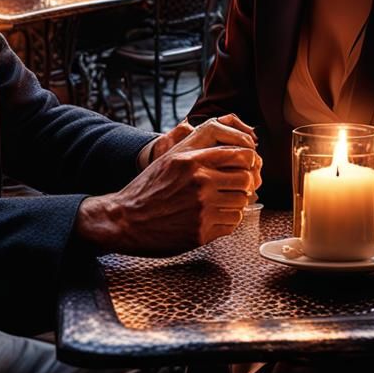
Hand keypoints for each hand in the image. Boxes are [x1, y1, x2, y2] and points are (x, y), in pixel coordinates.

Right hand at [77, 117, 261, 255]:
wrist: (125, 218)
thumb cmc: (148, 187)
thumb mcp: (170, 157)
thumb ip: (198, 146)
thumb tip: (229, 140)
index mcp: (192, 159)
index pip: (241, 154)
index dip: (248, 161)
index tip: (243, 166)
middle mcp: (199, 181)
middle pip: (246, 179)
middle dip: (243, 184)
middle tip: (232, 187)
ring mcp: (202, 208)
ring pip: (241, 202)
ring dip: (234, 202)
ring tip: (218, 202)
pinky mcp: (202, 232)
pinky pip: (231, 223)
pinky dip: (226, 220)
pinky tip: (211, 216)